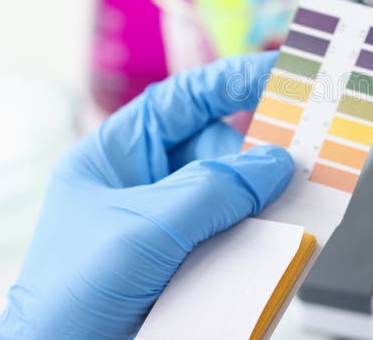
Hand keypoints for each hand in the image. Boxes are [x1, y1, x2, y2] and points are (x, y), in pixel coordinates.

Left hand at [0, 53, 292, 339]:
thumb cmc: (69, 298)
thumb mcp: (144, 230)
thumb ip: (212, 191)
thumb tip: (273, 164)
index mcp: (117, 156)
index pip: (182, 101)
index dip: (231, 80)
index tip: (279, 74)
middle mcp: (146, 183)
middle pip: (218, 148)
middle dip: (256, 154)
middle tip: (302, 153)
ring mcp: (170, 224)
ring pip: (233, 194)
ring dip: (261, 201)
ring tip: (291, 206)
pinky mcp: (190, 260)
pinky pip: (236, 234)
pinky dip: (259, 236)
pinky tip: (274, 243)